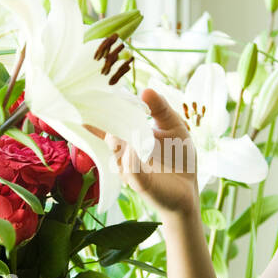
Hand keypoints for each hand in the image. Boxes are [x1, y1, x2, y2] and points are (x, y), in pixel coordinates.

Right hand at [88, 88, 199, 218]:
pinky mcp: (140, 184)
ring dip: (117, 142)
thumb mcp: (172, 126)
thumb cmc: (179, 156)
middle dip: (103, 125)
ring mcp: (130, 169)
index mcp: (129, 138)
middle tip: (96, 109)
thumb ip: (160, 108)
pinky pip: (132, 171)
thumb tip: (146, 89)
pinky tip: (133, 150)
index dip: (99, 114)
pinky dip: (131, 160)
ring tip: (117, 133)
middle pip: (110, 137)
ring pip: (118, 153)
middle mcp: (125, 153)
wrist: (188, 188)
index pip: (111, 124)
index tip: (88, 98)